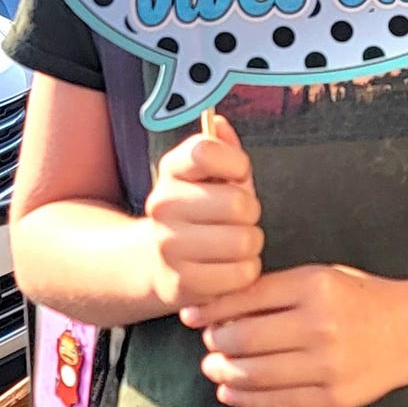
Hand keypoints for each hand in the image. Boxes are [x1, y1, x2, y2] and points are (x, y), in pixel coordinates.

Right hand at [141, 114, 262, 311]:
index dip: (236, 163)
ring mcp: (169, 245)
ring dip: (250, 243)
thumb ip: (222, 148)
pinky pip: (242, 274)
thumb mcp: (210, 175)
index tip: (237, 174)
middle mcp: (164, 204)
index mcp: (172, 169)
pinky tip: (228, 266)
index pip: (207, 151)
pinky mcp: (182, 282)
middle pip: (238, 203)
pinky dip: (245, 271)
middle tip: (238, 217)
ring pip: (244, 241)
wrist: (157, 261)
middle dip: (250, 211)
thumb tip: (220, 124)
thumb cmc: (199, 211)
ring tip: (234, 242)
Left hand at [182, 265, 407, 406]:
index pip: (247, 298)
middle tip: (206, 343)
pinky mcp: (332, 399)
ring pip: (255, 374)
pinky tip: (229, 392)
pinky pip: (276, 402)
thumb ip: (275, 291)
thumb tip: (217, 310)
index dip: (211, 308)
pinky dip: (244, 398)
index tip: (190, 315)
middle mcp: (320, 325)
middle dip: (215, 342)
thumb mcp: (320, 278)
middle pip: (244, 338)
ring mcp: (327, 366)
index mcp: (315, 286)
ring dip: (224, 373)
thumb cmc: (357, 299)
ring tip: (213, 368)